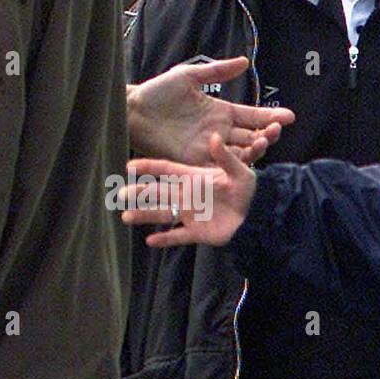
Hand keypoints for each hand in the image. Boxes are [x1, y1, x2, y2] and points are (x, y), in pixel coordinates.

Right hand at [119, 131, 256, 246]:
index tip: (129, 166)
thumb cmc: (250, 189)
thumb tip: (214, 137)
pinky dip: (164, 239)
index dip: (148, 167)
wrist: (260, 215)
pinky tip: (149, 241)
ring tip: (125, 217)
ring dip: (144, 215)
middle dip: (138, 194)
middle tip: (119, 195)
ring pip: (162, 213)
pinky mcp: (198, 232)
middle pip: (157, 193)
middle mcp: (187, 195)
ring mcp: (190, 214)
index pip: (165, 170)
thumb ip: (225, 156)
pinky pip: (177, 236)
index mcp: (193, 178)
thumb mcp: (240, 171)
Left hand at [127, 55, 293, 164]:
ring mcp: (209, 148)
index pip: (253, 116)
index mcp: (221, 112)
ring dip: (255, 149)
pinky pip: (219, 166)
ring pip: (240, 153)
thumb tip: (245, 61)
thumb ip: (216, 71)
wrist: (133, 110)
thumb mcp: (188, 76)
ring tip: (265, 141)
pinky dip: (233, 164)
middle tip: (279, 129)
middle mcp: (219, 131)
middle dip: (269, 133)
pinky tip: (243, 159)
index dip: (270, 116)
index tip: (290, 115)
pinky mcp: (195, 161)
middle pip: (252, 136)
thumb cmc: (158, 92)